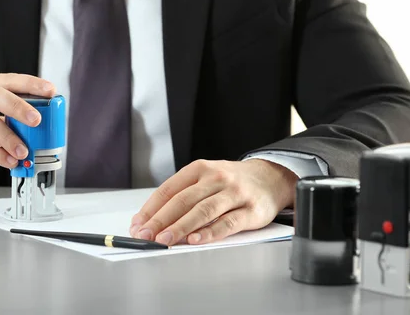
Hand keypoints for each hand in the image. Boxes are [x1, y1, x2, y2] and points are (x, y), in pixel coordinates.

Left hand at [129, 159, 297, 245]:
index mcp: (200, 169)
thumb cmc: (232, 182)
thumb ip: (182, 196)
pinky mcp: (251, 210)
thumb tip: (150, 221)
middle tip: (145, 236)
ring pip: (203, 211)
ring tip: (164, 240)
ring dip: (181, 227)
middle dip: (160, 220)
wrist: (271, 178)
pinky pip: (228, 223)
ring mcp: (235, 193)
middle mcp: (217, 178)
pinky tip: (196, 240)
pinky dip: (210, 232)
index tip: (138, 226)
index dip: (151, 209)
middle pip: (183, 200)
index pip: (169, 189)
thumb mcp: (206, 179)